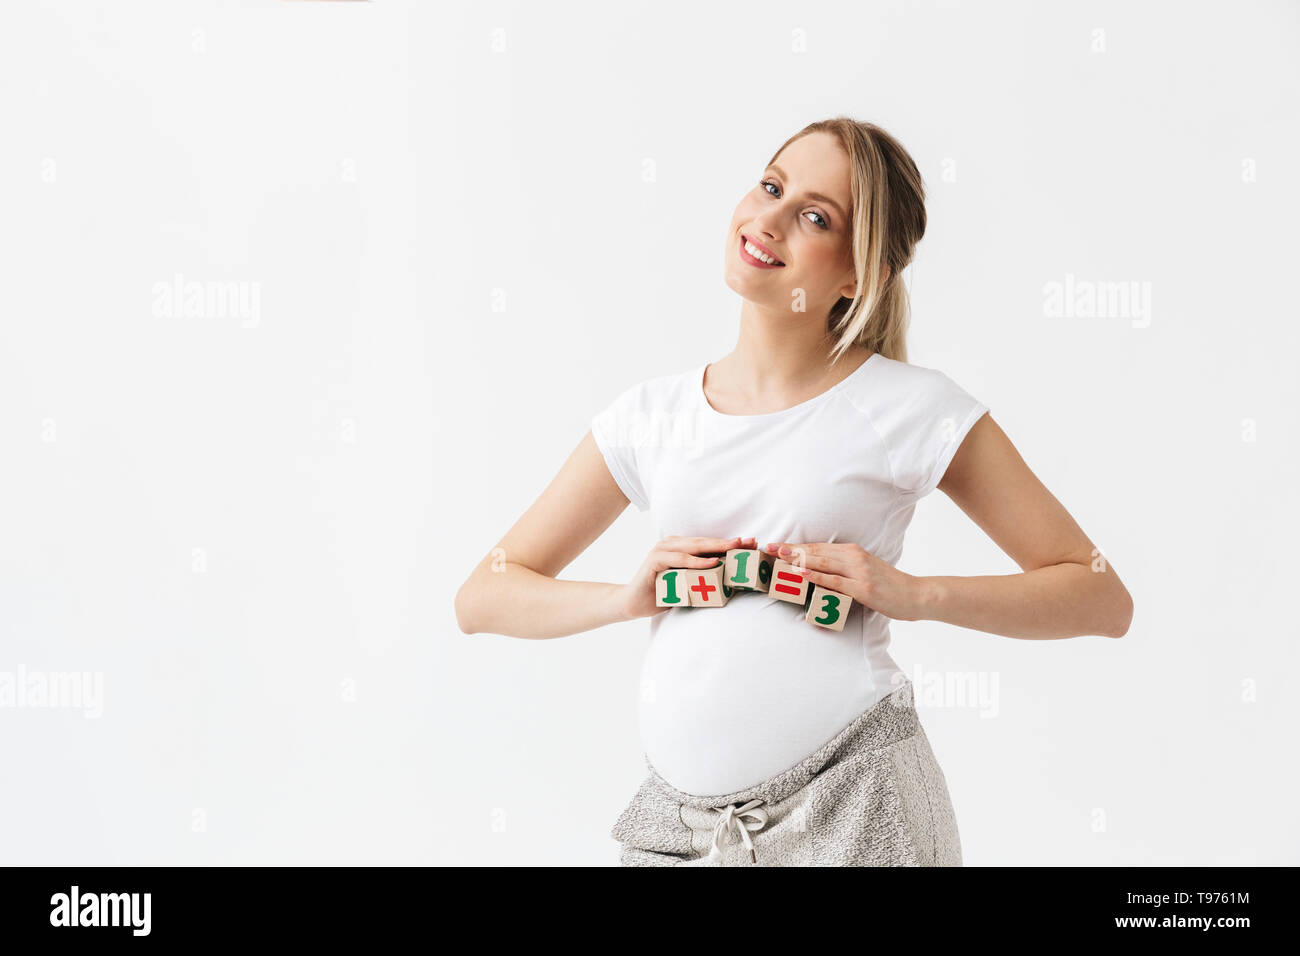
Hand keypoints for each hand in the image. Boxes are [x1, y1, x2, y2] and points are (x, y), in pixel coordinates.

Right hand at [618, 535, 757, 620]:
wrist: (634, 603)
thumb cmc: (663, 593)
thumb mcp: (688, 585)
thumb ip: (704, 577)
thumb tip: (733, 579)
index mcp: (681, 547)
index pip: (709, 544)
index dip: (730, 543)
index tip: (752, 544)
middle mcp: (672, 544)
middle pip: (705, 541)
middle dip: (728, 542)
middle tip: (749, 542)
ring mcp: (662, 550)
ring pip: (694, 546)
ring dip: (716, 547)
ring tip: (735, 547)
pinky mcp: (655, 560)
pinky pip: (680, 559)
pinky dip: (697, 561)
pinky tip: (713, 562)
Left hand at [763, 541, 927, 621]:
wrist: (915, 594)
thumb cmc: (888, 585)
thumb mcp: (863, 570)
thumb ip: (842, 568)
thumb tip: (816, 570)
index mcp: (852, 551)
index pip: (817, 547)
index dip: (794, 546)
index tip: (774, 545)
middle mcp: (854, 557)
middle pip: (816, 551)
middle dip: (790, 549)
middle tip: (768, 547)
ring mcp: (859, 572)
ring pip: (823, 562)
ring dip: (799, 559)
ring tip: (779, 556)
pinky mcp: (863, 589)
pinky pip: (836, 581)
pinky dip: (818, 577)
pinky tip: (803, 574)